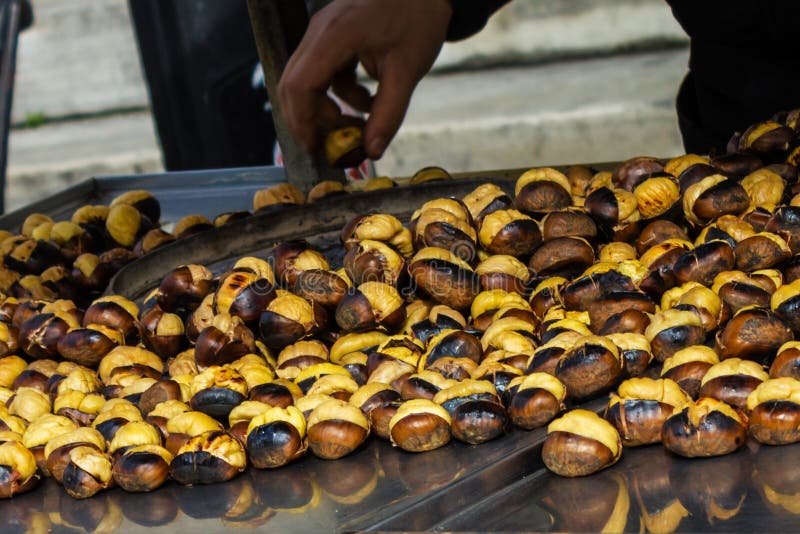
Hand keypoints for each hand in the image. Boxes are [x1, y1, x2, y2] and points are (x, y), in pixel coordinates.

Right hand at [278, 0, 452, 159]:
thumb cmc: (419, 19)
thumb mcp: (407, 72)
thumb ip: (388, 115)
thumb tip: (372, 151)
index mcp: (335, 36)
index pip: (299, 86)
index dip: (302, 122)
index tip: (317, 148)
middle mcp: (320, 31)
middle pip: (294, 85)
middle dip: (312, 119)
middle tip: (334, 144)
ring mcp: (324, 32)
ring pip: (308, 81)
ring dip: (331, 107)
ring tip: (363, 122)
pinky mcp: (333, 36)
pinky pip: (324, 72)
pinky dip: (341, 93)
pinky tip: (368, 99)